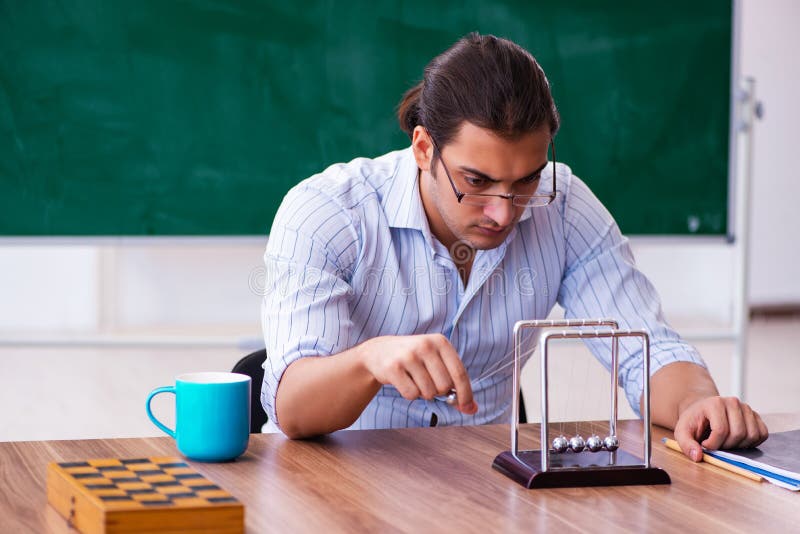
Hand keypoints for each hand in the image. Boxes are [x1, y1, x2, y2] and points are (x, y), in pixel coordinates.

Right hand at [360, 334, 477, 414]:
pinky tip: (403, 381)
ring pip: (428, 392)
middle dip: (438, 391)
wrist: (379, 352)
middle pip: (444, 386)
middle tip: (428, 382)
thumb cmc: (415, 360)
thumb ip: (455, 384)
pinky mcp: (393, 367)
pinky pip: (411, 394)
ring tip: (414, 379)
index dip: (466, 394)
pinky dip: (409, 394)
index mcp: (440, 341)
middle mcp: (425, 345)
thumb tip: (472, 409)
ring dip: (423, 393)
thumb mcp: (436, 363)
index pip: (459, 373)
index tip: (467, 408)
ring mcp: (408, 355)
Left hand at [673, 396, 767, 461]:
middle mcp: (733, 402)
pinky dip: (752, 443)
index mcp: (715, 403)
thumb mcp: (682, 432)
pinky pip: (762, 434)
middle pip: (738, 433)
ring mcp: (746, 408)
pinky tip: (737, 441)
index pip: (721, 430)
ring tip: (725, 442)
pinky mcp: (756, 417)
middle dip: (726, 445)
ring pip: (752, 435)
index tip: (705, 444)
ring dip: (739, 445)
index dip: (713, 444)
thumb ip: (686, 444)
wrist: (702, 412)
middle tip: (716, 443)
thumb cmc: (694, 422)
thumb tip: (698, 456)